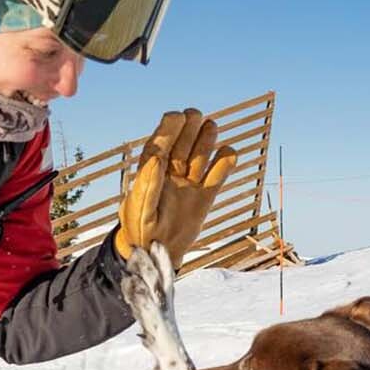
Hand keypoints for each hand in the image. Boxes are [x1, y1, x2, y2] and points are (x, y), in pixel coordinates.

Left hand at [114, 108, 238, 267]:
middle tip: (196, 115)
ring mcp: (188, 185)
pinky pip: (217, 176)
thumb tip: (156, 158)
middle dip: (189, 127)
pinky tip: (229, 153)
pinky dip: (225, 163)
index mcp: (150, 173)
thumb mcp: (140, 210)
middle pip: (182, 144)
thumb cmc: (140, 232)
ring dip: (206, 139)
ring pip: (200, 155)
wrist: (156, 255)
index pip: (160, 143)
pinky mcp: (204, 197)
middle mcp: (170, 175)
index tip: (177, 117)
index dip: (168, 128)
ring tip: (211, 127)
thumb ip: (148, 185)